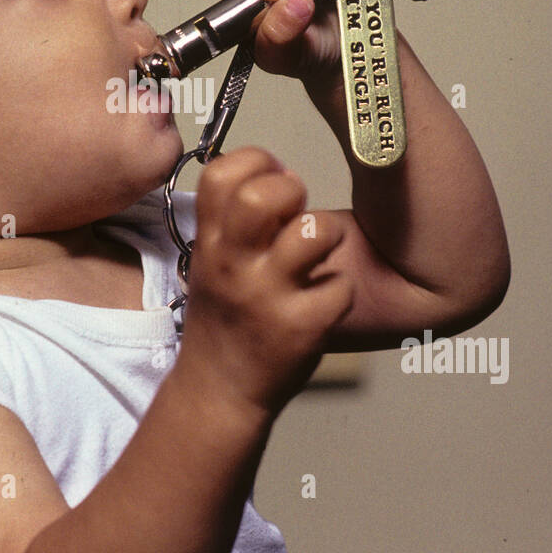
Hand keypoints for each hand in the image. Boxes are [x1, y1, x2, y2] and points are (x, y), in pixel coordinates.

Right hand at [179, 147, 352, 419]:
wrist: (220, 390)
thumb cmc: (225, 317)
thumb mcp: (211, 261)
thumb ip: (235, 218)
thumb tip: (281, 174)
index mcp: (210, 242)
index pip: (221, 173)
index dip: (256, 162)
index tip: (272, 177)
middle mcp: (233, 265)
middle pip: (261, 196)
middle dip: (290, 189)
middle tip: (297, 212)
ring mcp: (268, 297)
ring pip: (315, 232)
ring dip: (328, 234)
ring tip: (321, 253)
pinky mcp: (303, 328)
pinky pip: (341, 286)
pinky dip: (340, 291)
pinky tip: (324, 300)